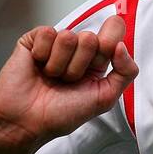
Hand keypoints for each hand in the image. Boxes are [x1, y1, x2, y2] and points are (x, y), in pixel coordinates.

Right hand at [0, 15, 138, 153]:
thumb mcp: (105, 98)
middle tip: (66, 81)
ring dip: (59, 65)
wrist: (27, 121)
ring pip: (68, 37)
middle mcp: (78, 50)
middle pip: (90, 38)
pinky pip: (47, 33)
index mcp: (97, 61)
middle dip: (79, 65)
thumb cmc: (62, 114)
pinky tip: (37, 67)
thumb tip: (122, 45)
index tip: (97, 63)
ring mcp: (56, 44)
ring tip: (51, 78)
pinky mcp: (34, 40)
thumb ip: (126, 72)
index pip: (114, 32)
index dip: (108, 44)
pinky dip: (43, 55)